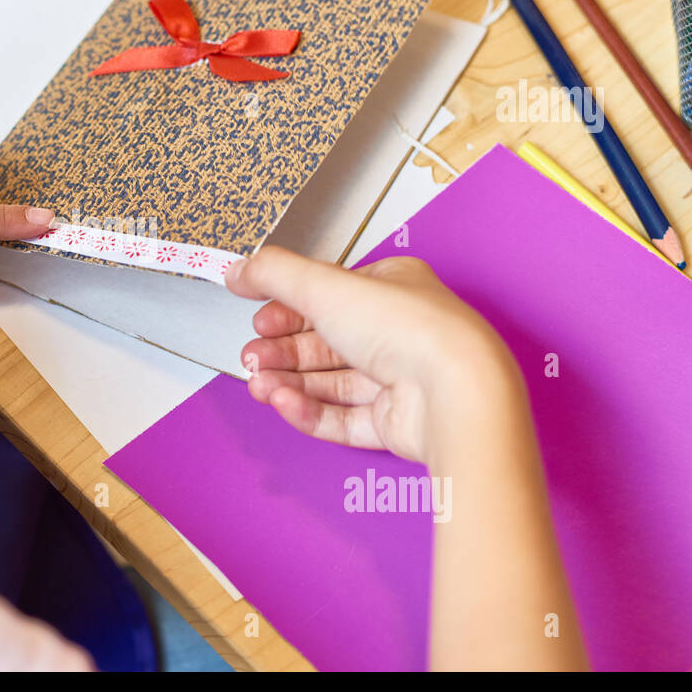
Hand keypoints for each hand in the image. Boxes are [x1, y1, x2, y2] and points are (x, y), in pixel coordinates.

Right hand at [224, 247, 526, 464]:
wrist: (454, 394)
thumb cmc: (410, 331)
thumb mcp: (325, 286)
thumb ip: (273, 274)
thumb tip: (238, 269)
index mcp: (391, 289)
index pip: (328, 297)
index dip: (287, 308)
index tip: (256, 318)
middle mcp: (398, 332)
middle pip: (324, 343)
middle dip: (282, 351)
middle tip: (251, 357)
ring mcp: (399, 380)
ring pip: (329, 382)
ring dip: (288, 382)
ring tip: (259, 384)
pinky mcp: (395, 422)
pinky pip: (342, 418)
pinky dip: (309, 411)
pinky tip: (284, 403)